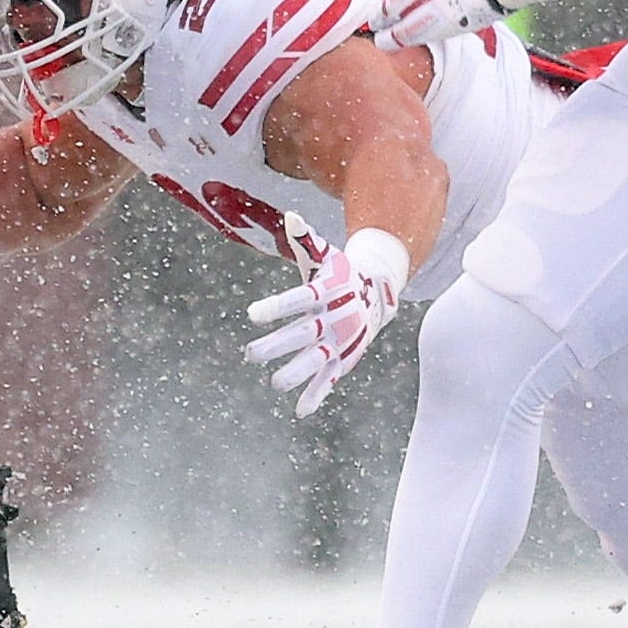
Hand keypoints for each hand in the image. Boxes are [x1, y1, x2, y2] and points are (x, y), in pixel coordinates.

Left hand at [242, 229, 409, 417]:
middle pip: (302, 333)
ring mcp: (340, 340)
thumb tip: (291, 217)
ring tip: (274, 383)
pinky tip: (300, 411)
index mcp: (325, 292)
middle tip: (250, 354)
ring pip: (316, 360)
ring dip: (297, 373)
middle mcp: (334, 317)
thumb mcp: (325, 255)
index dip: (276, 306)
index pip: (298, 299)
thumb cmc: (339, 272)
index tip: (252, 314)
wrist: (378, 292)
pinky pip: (330, 379)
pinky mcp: (346, 358)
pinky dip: (317, 394)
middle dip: (277, 345)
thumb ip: (305, 238)